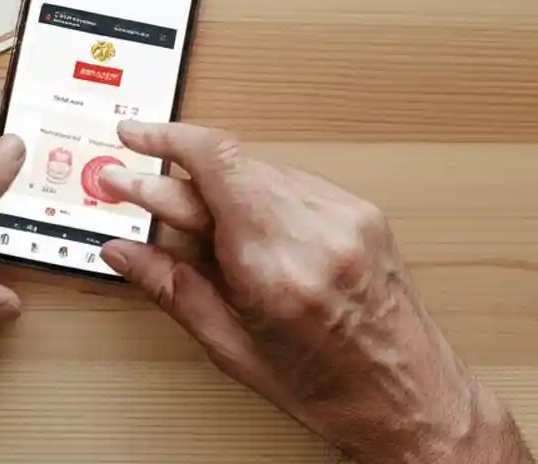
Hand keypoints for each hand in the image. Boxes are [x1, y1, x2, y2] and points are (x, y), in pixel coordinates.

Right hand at [98, 122, 532, 463]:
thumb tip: (124, 252)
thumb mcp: (234, 349)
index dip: (162, 141)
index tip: (132, 138)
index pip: (213, 168)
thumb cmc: (333, 389)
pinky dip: (256, 196)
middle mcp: (317, 232)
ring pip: (259, 170)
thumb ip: (173, 289)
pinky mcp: (363, 212)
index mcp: (278, 271)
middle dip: (175, 172)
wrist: (412, 398)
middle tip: (134, 186)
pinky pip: (292, 183)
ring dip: (216, 187)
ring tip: (190, 221)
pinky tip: (240, 225)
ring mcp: (346, 217)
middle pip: (229, 165)